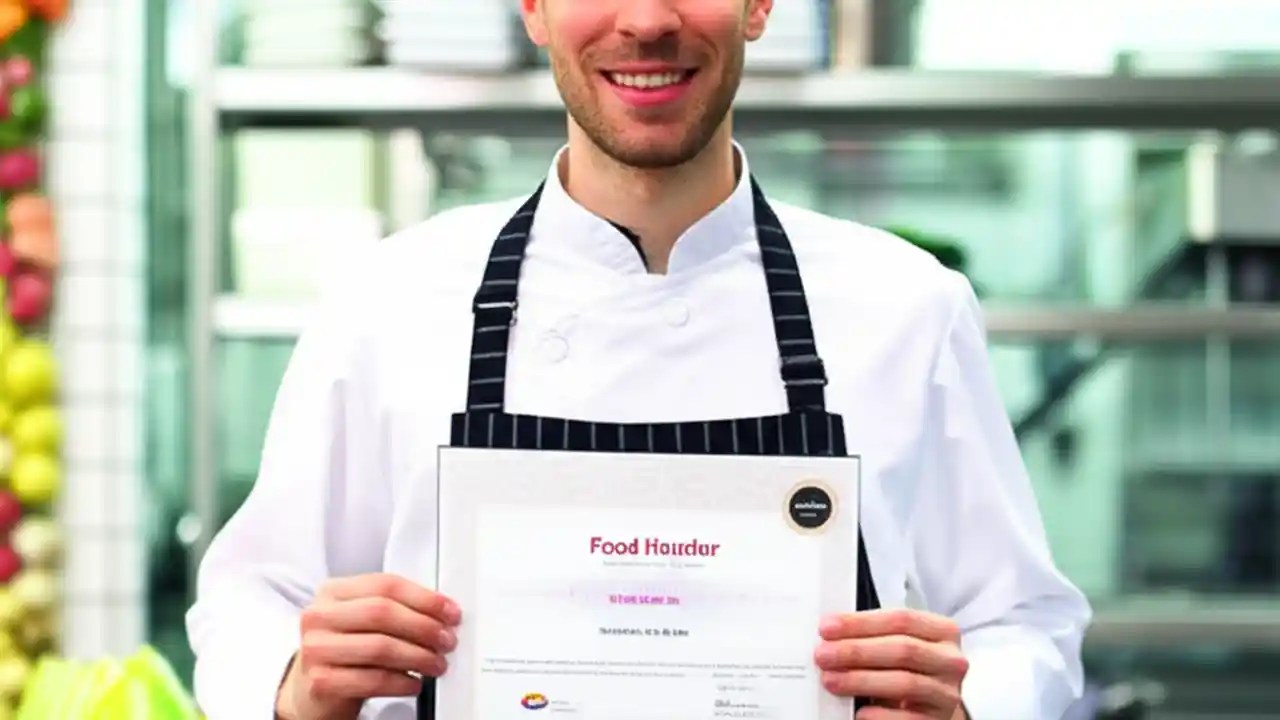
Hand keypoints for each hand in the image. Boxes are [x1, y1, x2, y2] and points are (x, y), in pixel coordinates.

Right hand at [275, 573, 462, 719]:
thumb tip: (442, 613)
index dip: (424, 597)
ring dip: (418, 657)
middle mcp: (319, 616)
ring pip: (380, 647)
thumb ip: (394, 608)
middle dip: (424, 627)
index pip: (385, 585)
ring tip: (436, 664)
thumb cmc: (345, 650)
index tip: (449, 612)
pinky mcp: (321, 681)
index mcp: (333, 592)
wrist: (309, 690)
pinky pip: (372, 680)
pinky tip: (414, 683)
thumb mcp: (362, 620)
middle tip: (446, 640)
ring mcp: (316, 649)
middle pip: (382, 613)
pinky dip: (401, 682)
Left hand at [813, 609, 967, 719]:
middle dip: (856, 651)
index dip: (861, 622)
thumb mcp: (898, 644)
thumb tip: (830, 634)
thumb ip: (873, 635)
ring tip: (831, 680)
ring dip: (861, 680)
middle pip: (902, 649)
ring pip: (904, 682)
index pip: (901, 619)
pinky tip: (858, 712)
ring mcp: (947, 693)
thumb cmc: (908, 668)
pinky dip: (880, 715)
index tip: (827, 627)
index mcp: (942, 631)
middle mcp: (950, 660)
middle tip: (823, 655)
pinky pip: (908, 719)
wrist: (930, 706)